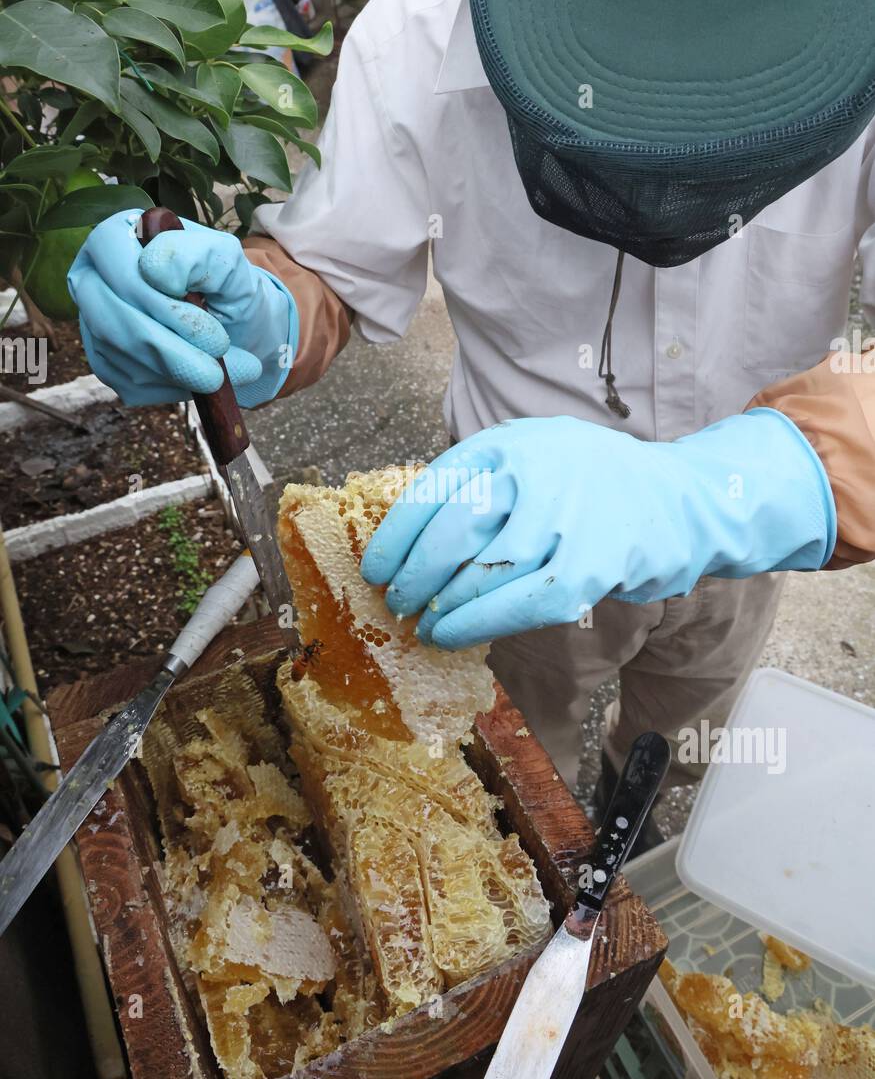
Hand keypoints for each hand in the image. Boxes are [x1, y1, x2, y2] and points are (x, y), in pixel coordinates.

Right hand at [68, 209, 297, 406]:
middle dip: (169, 353)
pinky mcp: (101, 357)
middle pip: (113, 320)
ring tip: (218, 378)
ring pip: (119, 355)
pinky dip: (165, 387)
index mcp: (118, 235)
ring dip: (172, 374)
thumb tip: (153, 268)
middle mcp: (93, 274)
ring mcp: (92, 317)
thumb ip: (198, 254)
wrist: (235, 328)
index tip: (215, 337)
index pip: (121, 271)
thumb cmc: (228, 289)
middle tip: (217, 376)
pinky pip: (124, 380)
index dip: (164, 308)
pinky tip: (194, 380)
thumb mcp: (228, 264)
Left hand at [360, 413, 835, 649]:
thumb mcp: (538, 458)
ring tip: (424, 623)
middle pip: (453, 531)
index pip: (435, 488)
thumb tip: (415, 543)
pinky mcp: (589, 566)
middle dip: (415, 575)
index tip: (375, 567)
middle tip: (397, 601)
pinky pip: (518, 603)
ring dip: (442, 606)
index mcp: (512, 443)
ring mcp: (565, 518)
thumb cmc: (598, 487)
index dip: (397, 535)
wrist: (686, 499)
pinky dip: (477, 624)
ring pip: (482, 571)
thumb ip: (486, 486)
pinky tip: (452, 634)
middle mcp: (536, 472)